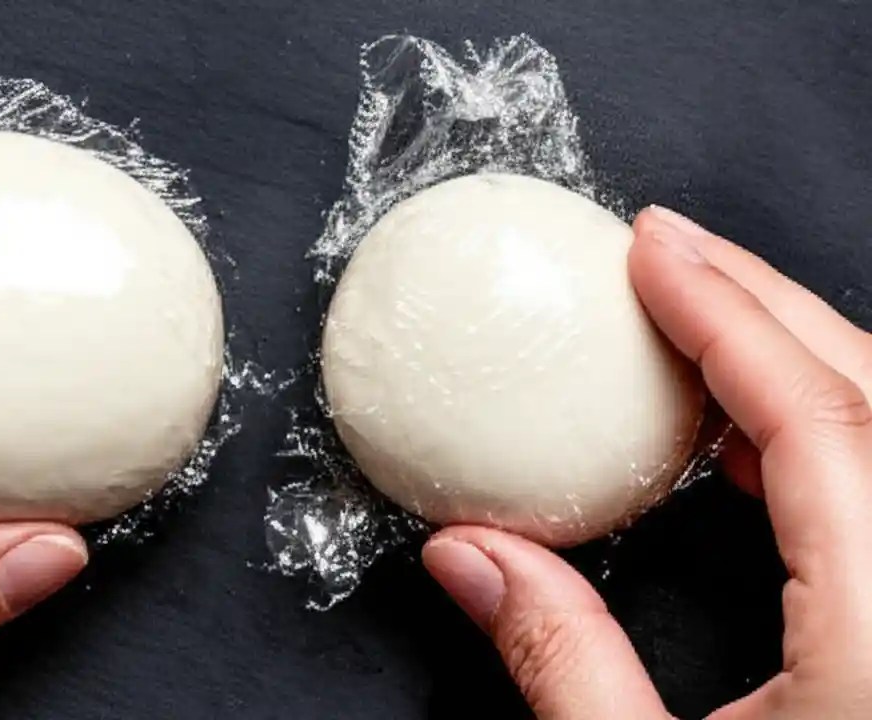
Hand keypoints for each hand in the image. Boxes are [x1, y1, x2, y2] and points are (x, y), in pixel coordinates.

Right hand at [423, 206, 871, 718]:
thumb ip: (558, 658)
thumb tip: (465, 551)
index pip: (818, 417)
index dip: (727, 314)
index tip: (653, 246)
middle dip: (767, 305)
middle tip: (668, 256)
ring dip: (798, 363)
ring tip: (693, 333)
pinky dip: (822, 437)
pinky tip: (747, 445)